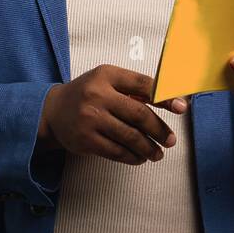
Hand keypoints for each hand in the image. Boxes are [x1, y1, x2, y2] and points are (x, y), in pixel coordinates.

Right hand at [36, 64, 186, 165]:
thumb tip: (170, 99)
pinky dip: (132, 157)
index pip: (144, 84)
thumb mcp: (107, 80)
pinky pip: (116, 151)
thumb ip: (135, 88)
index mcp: (107, 75)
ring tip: (158, 153)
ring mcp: (91, 119)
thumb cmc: (88, 94)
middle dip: (159, 130)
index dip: (166, 97)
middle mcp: (98, 95)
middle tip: (171, 140)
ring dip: (149, 148)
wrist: (52, 111)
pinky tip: (140, 157)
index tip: (182, 108)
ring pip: (130, 137)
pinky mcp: (85, 140)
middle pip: (139, 114)